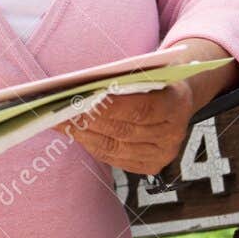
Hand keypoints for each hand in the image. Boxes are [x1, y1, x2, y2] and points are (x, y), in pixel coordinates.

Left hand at [60, 82, 195, 175]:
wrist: (178, 100)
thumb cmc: (155, 80)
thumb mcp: (147, 71)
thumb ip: (123, 79)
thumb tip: (83, 88)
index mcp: (176, 104)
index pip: (141, 109)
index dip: (111, 108)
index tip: (83, 101)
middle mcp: (172, 134)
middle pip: (123, 131)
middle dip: (88, 121)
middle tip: (60, 112)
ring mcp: (162, 154)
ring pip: (115, 148)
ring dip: (83, 135)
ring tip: (60, 123)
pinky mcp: (151, 166)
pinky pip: (114, 158)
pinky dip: (92, 145)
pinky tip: (76, 133)